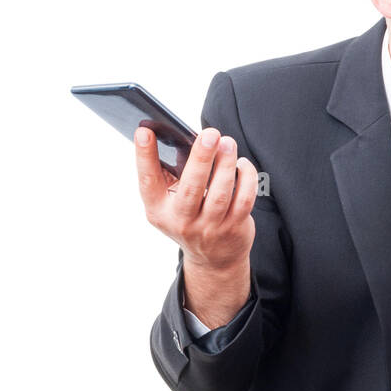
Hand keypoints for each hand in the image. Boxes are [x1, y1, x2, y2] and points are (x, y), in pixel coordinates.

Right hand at [136, 126, 258, 328]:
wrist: (213, 259)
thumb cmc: (188, 217)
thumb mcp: (168, 203)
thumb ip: (168, 175)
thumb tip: (175, 136)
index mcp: (159, 210)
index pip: (148, 182)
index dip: (144, 157)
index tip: (144, 131)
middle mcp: (182, 221)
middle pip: (191, 187)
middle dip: (201, 158)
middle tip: (210, 133)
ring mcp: (210, 227)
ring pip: (221, 193)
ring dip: (226, 164)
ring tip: (228, 142)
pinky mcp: (234, 228)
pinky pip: (244, 199)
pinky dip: (246, 178)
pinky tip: (242, 164)